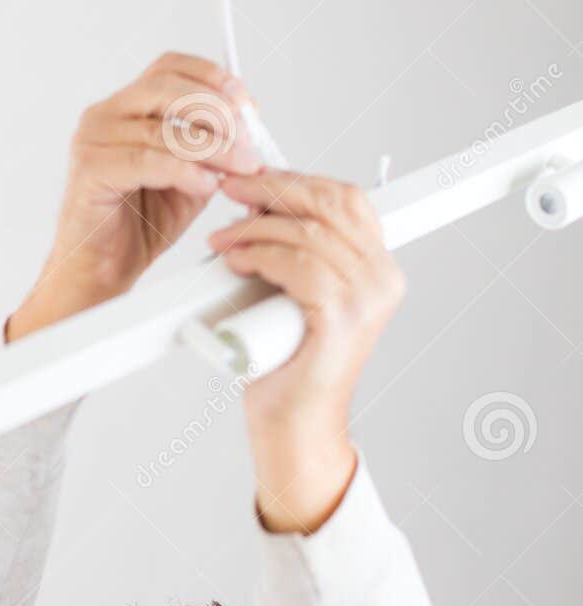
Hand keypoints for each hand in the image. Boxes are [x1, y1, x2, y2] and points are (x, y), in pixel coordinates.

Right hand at [6, 53, 261, 341]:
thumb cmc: (140, 223)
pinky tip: (205, 184)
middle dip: (216, 111)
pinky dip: (183, 170)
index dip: (212, 77)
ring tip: (239, 167)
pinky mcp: (90, 170)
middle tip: (248, 140)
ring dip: (211, 147)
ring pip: (161, 128)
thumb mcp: (190, 177)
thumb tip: (250, 131)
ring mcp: (92, 140)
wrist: (104, 267)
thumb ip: (213, 150)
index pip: (170, 67)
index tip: (246, 104)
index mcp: (126, 107)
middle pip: (166, 88)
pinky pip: (145, 161)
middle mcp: (104, 115)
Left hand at [208, 171, 405, 532]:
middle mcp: (383, 279)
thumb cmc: (287, 362)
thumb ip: (293, 248)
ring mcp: (368, 300)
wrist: (293, 427)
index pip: (345, 198)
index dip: (296, 180)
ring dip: (255, 229)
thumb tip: (255, 200)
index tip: (251, 178)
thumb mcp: (292, 290)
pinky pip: (300, 267)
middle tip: (230, 191)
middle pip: (331, 204)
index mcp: (378, 267)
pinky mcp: (342, 321)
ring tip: (222, 241)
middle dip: (273, 190)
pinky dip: (261, 256)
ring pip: (309, 233)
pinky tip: (236, 262)